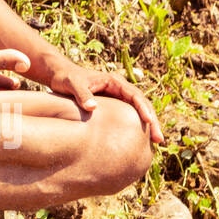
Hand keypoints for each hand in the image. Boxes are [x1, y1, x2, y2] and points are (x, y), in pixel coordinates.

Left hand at [39, 52, 164, 143]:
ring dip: (148, 125)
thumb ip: (82, 94)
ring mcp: (118, 96)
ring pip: (138, 111)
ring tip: (155, 143)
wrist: (59, 75)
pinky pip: (129, 115)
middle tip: (159, 139)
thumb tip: (93, 108)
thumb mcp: (72, 84)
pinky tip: (140, 140)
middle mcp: (120, 88)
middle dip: (152, 120)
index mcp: (114, 81)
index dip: (144, 109)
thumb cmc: (65, 78)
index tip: (150, 122)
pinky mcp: (113, 105)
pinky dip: (137, 125)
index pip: (135, 95)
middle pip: (142, 104)